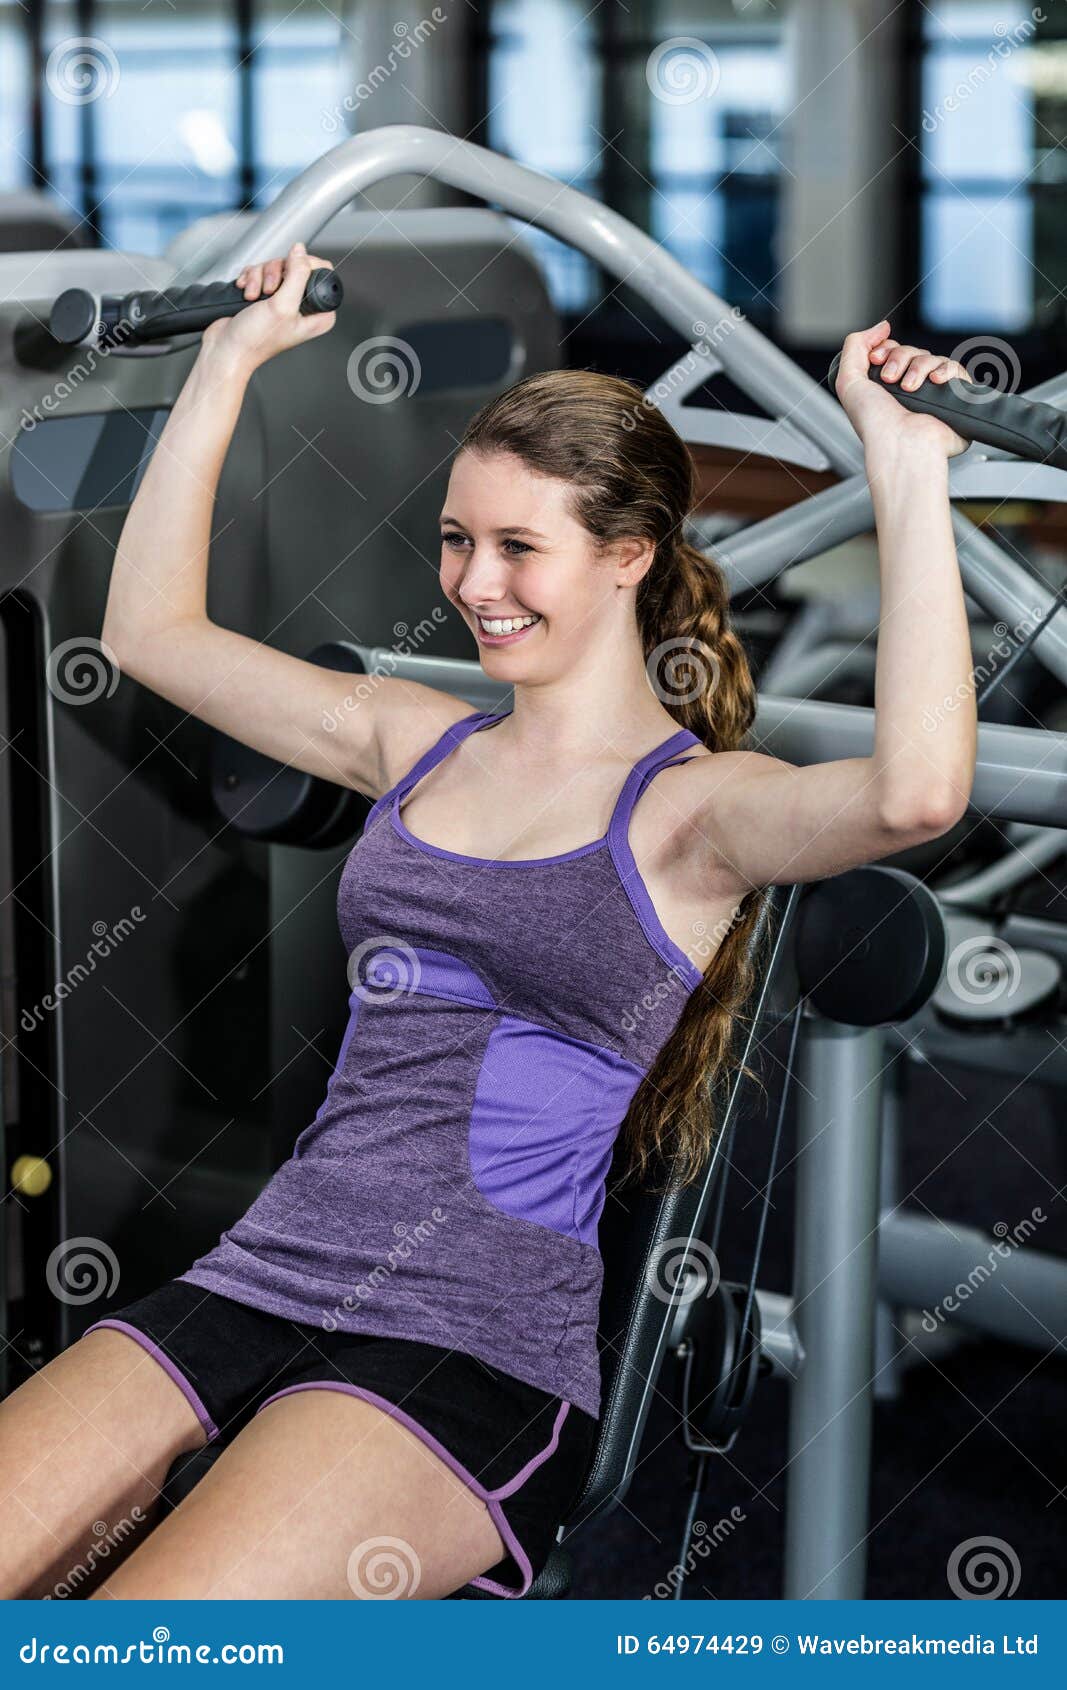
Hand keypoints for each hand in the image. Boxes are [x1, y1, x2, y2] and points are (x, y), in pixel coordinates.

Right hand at [199, 242, 336, 371]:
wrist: (227, 348)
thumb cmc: (256, 340)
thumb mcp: (282, 306)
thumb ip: (297, 275)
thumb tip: (301, 251)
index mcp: (318, 315)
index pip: (323, 273)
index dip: (304, 267)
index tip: (288, 275)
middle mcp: (304, 307)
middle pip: (297, 265)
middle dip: (277, 273)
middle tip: (269, 292)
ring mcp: (284, 300)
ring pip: (277, 266)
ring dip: (260, 277)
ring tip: (253, 296)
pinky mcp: (266, 295)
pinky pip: (261, 271)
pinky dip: (251, 278)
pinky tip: (246, 293)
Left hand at [834, 319, 972, 459]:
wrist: (901, 445)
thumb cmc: (875, 425)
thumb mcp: (848, 381)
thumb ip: (855, 346)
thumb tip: (882, 326)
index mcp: (886, 390)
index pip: (894, 352)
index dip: (886, 350)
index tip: (876, 360)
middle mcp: (910, 392)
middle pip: (913, 352)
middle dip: (900, 358)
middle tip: (890, 379)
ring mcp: (933, 396)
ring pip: (933, 358)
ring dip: (919, 367)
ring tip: (909, 387)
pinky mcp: (956, 399)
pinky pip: (957, 369)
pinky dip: (946, 370)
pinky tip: (934, 382)